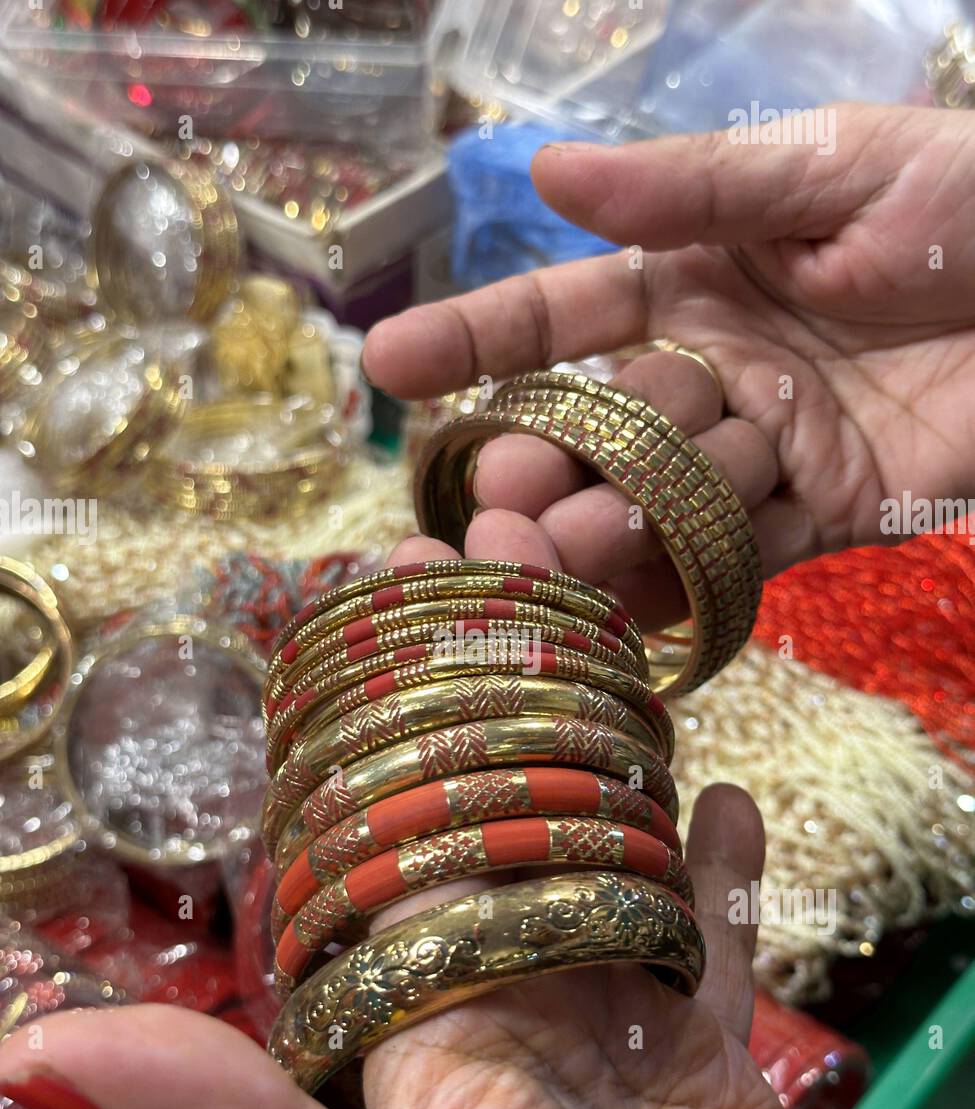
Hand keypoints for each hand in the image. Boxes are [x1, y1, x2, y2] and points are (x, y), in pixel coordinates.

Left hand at [0, 542, 880, 1108]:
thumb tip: (45, 1051)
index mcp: (425, 1043)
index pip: (388, 847)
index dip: (382, 720)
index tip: (379, 592)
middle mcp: (510, 1025)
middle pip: (503, 824)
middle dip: (502, 689)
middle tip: (502, 551)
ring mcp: (615, 1048)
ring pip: (608, 864)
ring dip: (609, 753)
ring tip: (608, 634)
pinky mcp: (714, 1083)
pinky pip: (714, 949)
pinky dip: (724, 877)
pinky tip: (721, 794)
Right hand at [363, 103, 974, 627]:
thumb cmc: (970, 200)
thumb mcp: (826, 168)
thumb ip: (689, 187)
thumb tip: (548, 168)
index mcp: (699, 278)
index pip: (564, 314)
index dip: (478, 339)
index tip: (388, 366)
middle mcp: (715, 371)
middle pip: (601, 427)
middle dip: (540, 463)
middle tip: (492, 498)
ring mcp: (764, 451)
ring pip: (658, 501)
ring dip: (599, 531)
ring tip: (544, 555)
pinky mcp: (825, 519)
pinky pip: (737, 557)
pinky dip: (676, 582)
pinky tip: (611, 605)